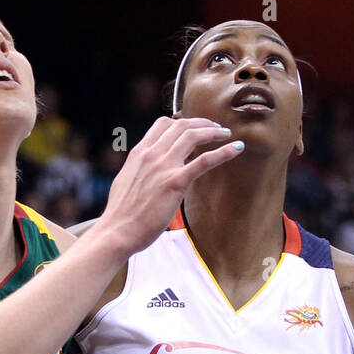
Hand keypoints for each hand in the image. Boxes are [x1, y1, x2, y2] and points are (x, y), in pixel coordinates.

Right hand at [90, 116, 242, 256]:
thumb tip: (147, 170)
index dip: (182, 121)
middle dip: (202, 123)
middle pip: (181, 126)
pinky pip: (205, 161)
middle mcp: (151, 154)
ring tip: (226, 135)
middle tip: (216, 128)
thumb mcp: (126, 182)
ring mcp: (164, 167)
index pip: (163, 124)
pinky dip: (223, 152)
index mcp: (139, 153)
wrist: (117, 231)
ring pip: (193, 136)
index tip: (194, 126)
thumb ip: (140, 171)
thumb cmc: (121, 214)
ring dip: (213, 132)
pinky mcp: (176, 182)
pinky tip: (236, 148)